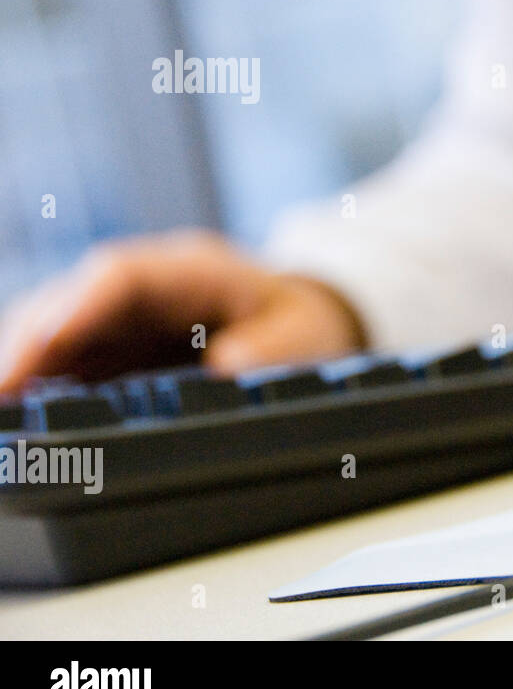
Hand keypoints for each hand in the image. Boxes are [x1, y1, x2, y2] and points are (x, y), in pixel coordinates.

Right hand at [0, 230, 365, 390]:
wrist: (306, 327)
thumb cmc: (303, 325)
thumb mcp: (306, 336)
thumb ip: (273, 349)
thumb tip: (230, 365)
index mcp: (191, 270)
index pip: (119, 276)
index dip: (75, 307)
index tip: (43, 339)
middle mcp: (145, 288)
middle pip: (66, 303)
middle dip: (27, 345)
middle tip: (2, 394)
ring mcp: (121, 318)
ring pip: (52, 333)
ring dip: (23, 368)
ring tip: (6, 416)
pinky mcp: (111, 350)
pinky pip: (61, 362)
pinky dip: (37, 385)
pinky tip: (21, 418)